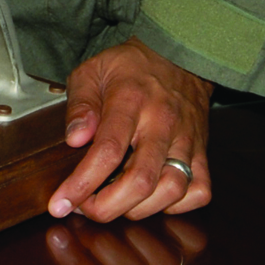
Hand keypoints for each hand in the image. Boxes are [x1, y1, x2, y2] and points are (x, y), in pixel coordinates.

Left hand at [48, 38, 214, 222]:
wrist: (177, 55)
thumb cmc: (130, 67)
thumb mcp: (92, 71)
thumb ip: (80, 104)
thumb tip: (75, 139)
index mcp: (131, 100)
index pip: (108, 151)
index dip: (82, 184)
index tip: (61, 204)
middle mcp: (163, 123)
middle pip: (142, 180)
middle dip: (108, 207)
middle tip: (86, 209)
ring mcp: (187, 139)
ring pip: (173, 190)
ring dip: (140, 210)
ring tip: (116, 203)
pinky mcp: (203, 152)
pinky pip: (199, 191)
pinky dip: (176, 206)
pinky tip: (153, 198)